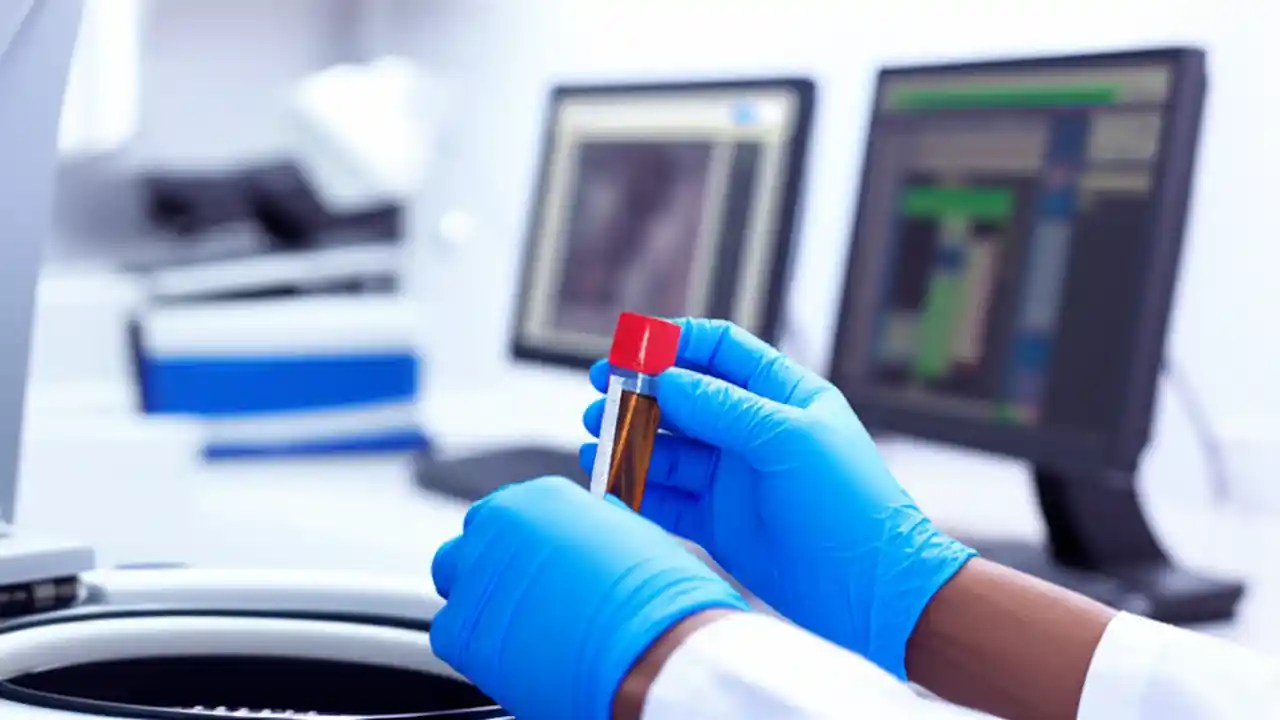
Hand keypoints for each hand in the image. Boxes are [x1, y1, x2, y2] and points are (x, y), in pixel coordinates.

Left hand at [431, 476, 747, 719]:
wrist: (655, 656)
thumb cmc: (666, 600)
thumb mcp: (646, 539)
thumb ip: (606, 526)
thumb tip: (600, 520)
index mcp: (543, 498)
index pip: (510, 510)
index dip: (523, 540)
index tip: (536, 561)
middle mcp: (500, 526)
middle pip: (475, 541)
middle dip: (494, 565)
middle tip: (528, 596)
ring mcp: (476, 578)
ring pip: (454, 582)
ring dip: (480, 600)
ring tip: (519, 627)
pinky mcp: (462, 631)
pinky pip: (450, 633)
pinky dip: (474, 645)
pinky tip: (511, 656)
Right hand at [581, 318, 974, 678]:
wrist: (870, 589)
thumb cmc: (848, 504)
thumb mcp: (788, 440)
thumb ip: (724, 407)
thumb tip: (667, 379)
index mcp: (781, 395)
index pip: (719, 350)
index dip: (673, 344)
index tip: (628, 349)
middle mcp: (753, 431)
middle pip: (683, 398)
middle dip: (639, 394)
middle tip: (600, 396)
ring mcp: (734, 477)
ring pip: (669, 449)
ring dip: (630, 442)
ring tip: (595, 441)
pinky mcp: (719, 522)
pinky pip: (667, 499)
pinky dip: (637, 490)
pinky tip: (610, 484)